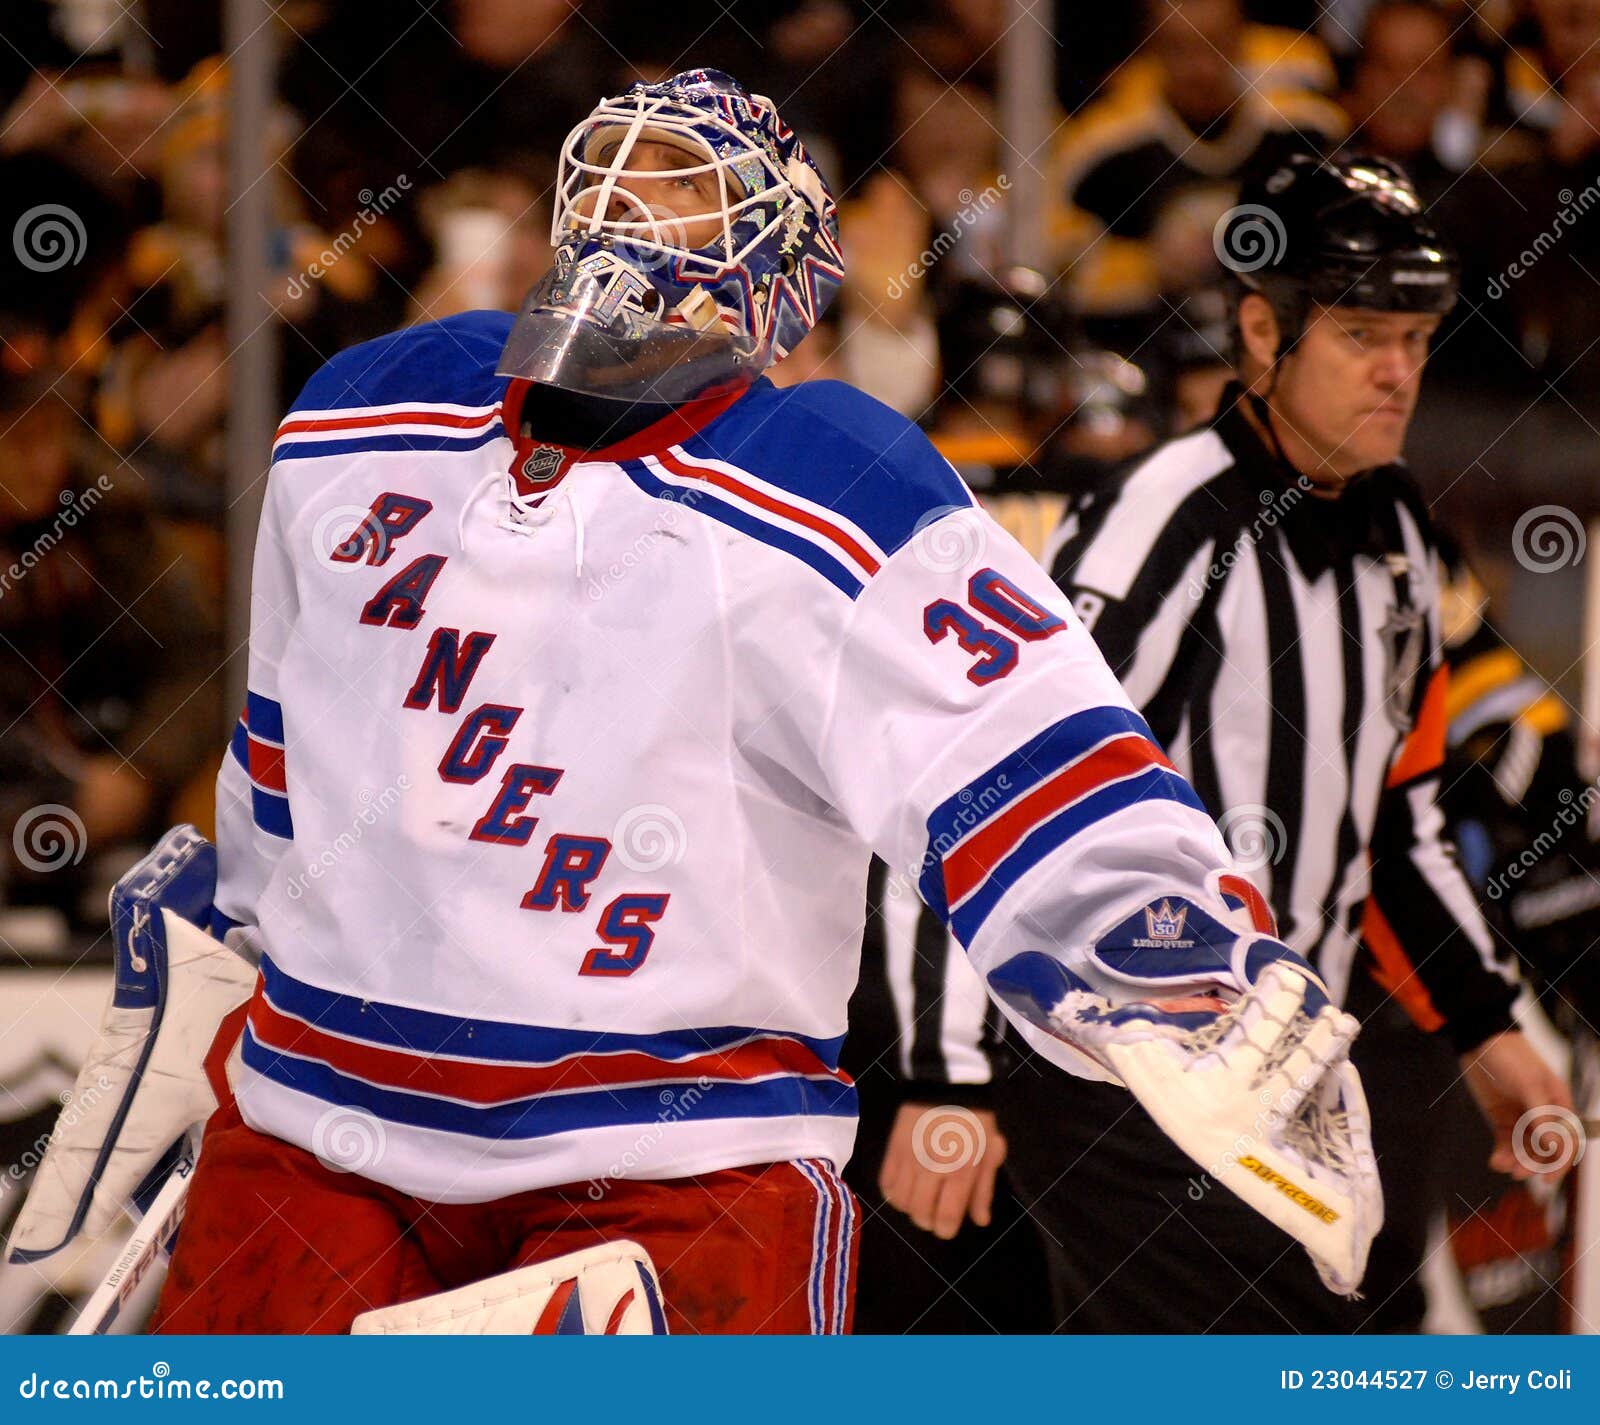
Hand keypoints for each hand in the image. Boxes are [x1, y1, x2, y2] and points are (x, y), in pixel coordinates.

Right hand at [878, 1102, 1005, 1239]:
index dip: (946, 1229)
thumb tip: (979, 1221)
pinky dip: (893, 1192)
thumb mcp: (988, 1152)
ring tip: (919, 1199)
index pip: (946, 1217)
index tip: (948, 1226)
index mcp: (960, 1170)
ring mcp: (909, 1159)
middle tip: (935, 1213)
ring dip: (910, 1208)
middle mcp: (932, 1168)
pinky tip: (904, 1187)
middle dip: (929, 1221)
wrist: (946, 1082)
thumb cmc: (975, 1118)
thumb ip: (983, 1189)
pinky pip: (886, 1183)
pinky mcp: (893, 1148)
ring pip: (901, 1202)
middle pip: (921, 1214)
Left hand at [1459, 1029, 1573, 1179]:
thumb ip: (1542, 1116)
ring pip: (1525, 1150)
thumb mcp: (1529, 1085)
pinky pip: (1506, 1143)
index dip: (1560, 1162)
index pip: (1567, 1141)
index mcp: (1558, 1105)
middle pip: (1545, 1150)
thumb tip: (1555, 1146)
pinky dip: (1502, 1154)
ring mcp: (1521, 1117)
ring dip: (1517, 1161)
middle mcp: (1542, 1115)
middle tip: (1519, 1172)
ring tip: (1503, 1166)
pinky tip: (1496, 1161)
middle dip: (1534, 1163)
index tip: (1546, 1178)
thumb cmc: (1512, 1058)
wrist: (1479, 1042)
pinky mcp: (1501, 1118)